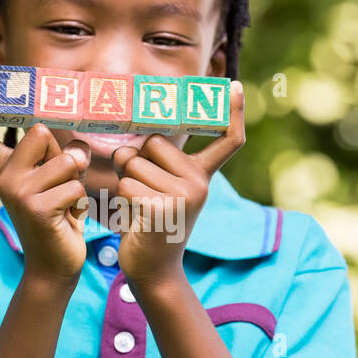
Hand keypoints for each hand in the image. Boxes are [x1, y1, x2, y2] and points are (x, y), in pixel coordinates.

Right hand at [0, 72, 90, 285]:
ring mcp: (17, 192)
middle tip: (62, 182)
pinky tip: (68, 220)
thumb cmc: (60, 217)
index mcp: (4, 168)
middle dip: (62, 152)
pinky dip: (81, 202)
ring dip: (77, 181)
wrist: (55, 266)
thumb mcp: (60, 180)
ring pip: (66, 160)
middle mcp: (3, 177)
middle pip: (39, 131)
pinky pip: (75, 186)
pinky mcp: (36, 208)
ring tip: (67, 203)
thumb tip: (78, 147)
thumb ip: (63, 156)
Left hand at [111, 80, 245, 290]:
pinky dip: (121, 201)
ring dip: (125, 183)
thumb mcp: (158, 188)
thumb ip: (151, 162)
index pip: (227, 140)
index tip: (235, 87)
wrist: (152, 270)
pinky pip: (126, 186)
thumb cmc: (148, 223)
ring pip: (133, 164)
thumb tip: (129, 144)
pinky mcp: (165, 209)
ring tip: (139, 207)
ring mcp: (186, 196)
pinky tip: (136, 219)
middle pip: (152, 142)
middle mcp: (200, 183)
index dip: (233, 113)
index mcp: (202, 175)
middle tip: (144, 191)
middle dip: (135, 161)